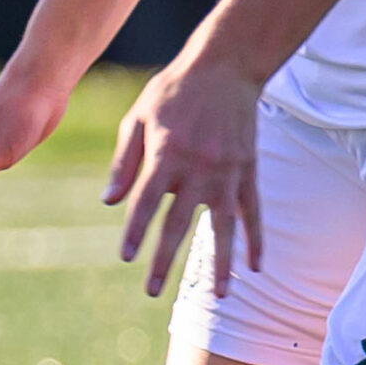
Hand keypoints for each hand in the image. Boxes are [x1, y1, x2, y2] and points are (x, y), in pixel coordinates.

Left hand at [106, 53, 263, 298]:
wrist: (225, 67)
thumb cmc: (173, 92)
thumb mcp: (138, 117)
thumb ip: (124, 160)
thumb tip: (109, 202)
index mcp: (166, 154)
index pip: (146, 202)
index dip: (135, 231)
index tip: (126, 257)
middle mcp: (198, 168)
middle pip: (178, 224)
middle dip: (164, 260)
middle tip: (152, 291)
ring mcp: (228, 172)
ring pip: (224, 228)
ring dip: (220, 264)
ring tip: (217, 297)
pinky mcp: (250, 171)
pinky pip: (255, 213)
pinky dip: (256, 240)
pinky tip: (256, 267)